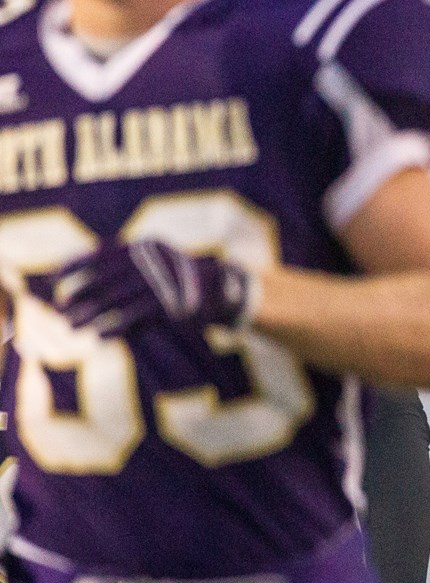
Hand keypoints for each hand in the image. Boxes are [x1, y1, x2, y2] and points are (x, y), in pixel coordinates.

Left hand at [39, 238, 256, 335]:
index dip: (78, 263)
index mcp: (143, 247)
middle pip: (107, 279)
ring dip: (93, 313)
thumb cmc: (176, 281)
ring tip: (72, 325)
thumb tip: (82, 287)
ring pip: (118, 298)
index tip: (56, 276)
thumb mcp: (151, 268)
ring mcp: (163, 282)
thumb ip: (123, 272)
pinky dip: (118, 325)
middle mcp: (152, 261)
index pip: (103, 253)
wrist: (220, 289)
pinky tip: (100, 335)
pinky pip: (139, 315)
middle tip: (59, 309)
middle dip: (81, 294)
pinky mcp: (173, 304)